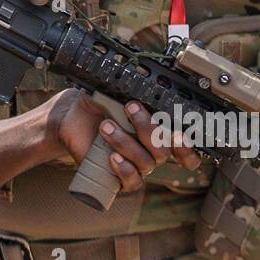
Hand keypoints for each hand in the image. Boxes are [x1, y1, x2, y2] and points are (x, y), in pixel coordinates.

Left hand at [50, 89, 200, 192]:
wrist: (71, 119)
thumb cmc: (97, 106)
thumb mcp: (114, 94)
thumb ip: (130, 90)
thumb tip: (140, 78)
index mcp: (157, 132)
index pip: (185, 148)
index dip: (188, 146)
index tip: (181, 133)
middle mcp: (151, 152)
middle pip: (164, 150)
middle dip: (148, 128)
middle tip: (131, 108)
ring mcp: (137, 166)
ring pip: (146, 162)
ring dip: (126, 142)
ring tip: (106, 126)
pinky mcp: (120, 178)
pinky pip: (132, 181)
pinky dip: (124, 169)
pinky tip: (112, 157)